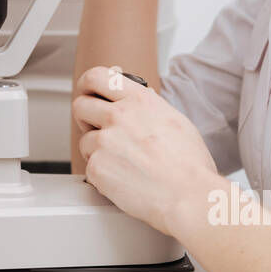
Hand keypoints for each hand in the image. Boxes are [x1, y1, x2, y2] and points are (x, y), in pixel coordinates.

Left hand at [72, 65, 219, 236]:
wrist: (188, 195)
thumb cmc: (189, 165)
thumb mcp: (174, 120)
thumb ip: (148, 108)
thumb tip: (135, 103)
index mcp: (139, 100)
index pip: (98, 76)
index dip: (87, 85)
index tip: (88, 93)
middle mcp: (119, 115)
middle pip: (81, 105)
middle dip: (85, 118)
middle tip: (95, 128)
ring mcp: (105, 141)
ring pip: (84, 140)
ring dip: (97, 151)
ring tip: (121, 163)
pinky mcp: (97, 166)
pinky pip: (89, 167)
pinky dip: (102, 175)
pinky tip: (123, 179)